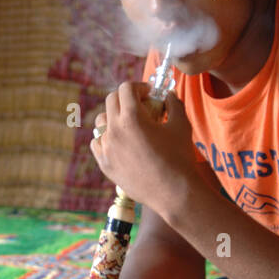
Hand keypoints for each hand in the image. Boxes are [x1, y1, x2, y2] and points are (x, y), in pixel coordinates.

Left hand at [91, 82, 196, 219]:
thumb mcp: (181, 124)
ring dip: (113, 117)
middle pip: (111, 101)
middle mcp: (114, 130)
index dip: (139, 86)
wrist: (173, 192)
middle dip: (125, 98)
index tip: (148, 93)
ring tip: (128, 124)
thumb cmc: (179, 157)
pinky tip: (119, 141)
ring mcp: (107, 148)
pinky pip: (96, 143)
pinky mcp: (104, 164)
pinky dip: (105, 138)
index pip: (126, 88)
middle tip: (139, 105)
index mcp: (132, 117)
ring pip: (101, 122)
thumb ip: (174, 104)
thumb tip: (169, 94)